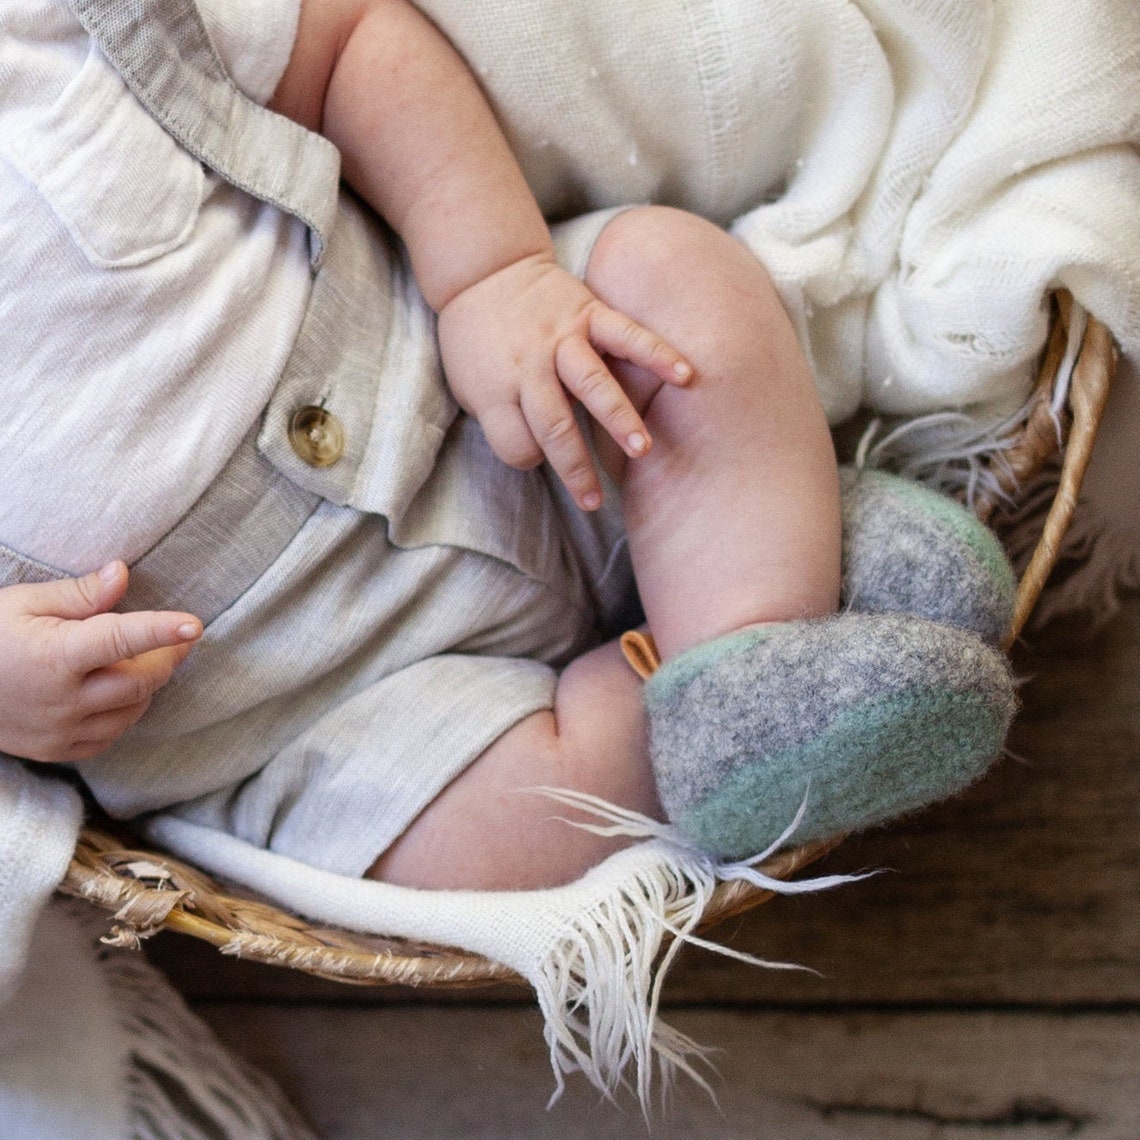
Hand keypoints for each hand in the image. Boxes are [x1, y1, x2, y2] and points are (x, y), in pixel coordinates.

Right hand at [0, 562, 201, 762]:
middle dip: (166, 658)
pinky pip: (111, 735)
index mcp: (54, 656)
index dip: (161, 631)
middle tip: (178, 639)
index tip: (195, 625)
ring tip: (141, 660)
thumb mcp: (23, 603)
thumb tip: (121, 573)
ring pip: (132, 711)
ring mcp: (60, 730)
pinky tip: (117, 690)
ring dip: (147, 685)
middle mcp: (62, 700)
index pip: (121, 640)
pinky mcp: (58, 750)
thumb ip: (79, 594)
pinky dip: (126, 712)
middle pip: (140, 681)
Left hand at [437, 253, 692, 509]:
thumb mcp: (469, 387)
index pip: (515, 443)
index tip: (537, 461)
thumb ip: (502, 419)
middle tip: (595, 501)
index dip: (527, 459)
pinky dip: (657, 354)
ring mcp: (560, 339)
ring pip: (593, 384)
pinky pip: (626, 334)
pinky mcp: (587, 312)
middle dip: (576, 467)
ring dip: (619, 419)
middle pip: (553, 425)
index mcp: (494, 389)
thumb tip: (541, 453)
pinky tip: (684, 375)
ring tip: (643, 450)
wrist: (483, 271)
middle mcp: (528, 367)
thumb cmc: (477, 342)